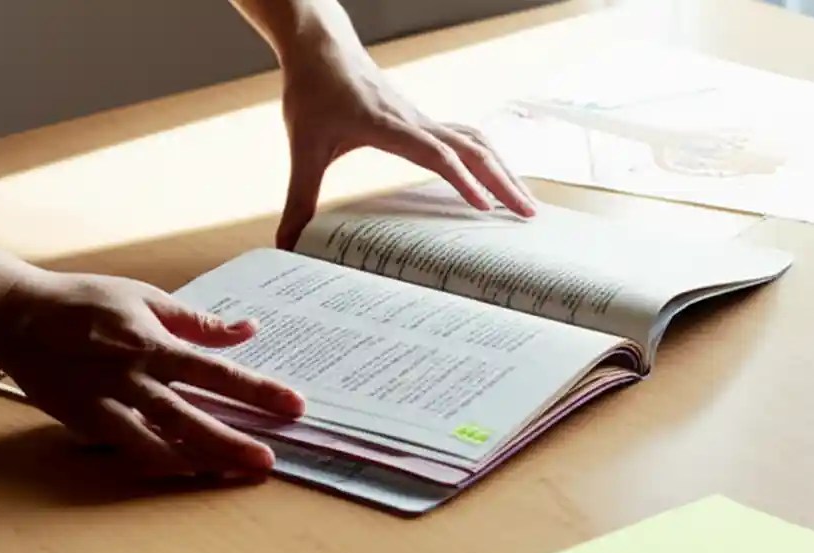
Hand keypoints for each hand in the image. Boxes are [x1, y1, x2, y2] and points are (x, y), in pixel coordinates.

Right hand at [0, 271, 304, 479]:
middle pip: (193, 416)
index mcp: (156, 345)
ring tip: (234, 474)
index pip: (219, 372)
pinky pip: (126, 448)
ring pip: (159, 441)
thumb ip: (200, 322)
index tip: (295, 406)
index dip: (259, 391)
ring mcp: (108, 403)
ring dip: (199, 460)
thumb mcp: (148, 299)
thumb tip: (249, 329)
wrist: (18, 315)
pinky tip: (186, 472)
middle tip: (269, 461)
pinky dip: (157, 462)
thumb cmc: (87, 301)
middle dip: (233, 441)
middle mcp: (135, 378)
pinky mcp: (85, 420)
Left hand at [276, 37, 535, 248]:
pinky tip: (498, 178)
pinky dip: (489, 159)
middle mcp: (416, 122)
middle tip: (528, 214)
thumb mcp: (301, 148)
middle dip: (503, 182)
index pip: (437, 155)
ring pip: (477, 142)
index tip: (484, 209)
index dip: (462, 181)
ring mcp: (424, 120)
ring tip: (524, 202)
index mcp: (390, 127)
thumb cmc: (313, 91)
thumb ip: (298, 198)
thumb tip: (285, 243)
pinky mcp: (424, 121)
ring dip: (503, 171)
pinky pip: (468, 139)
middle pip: (473, 150)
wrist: (321, 48)